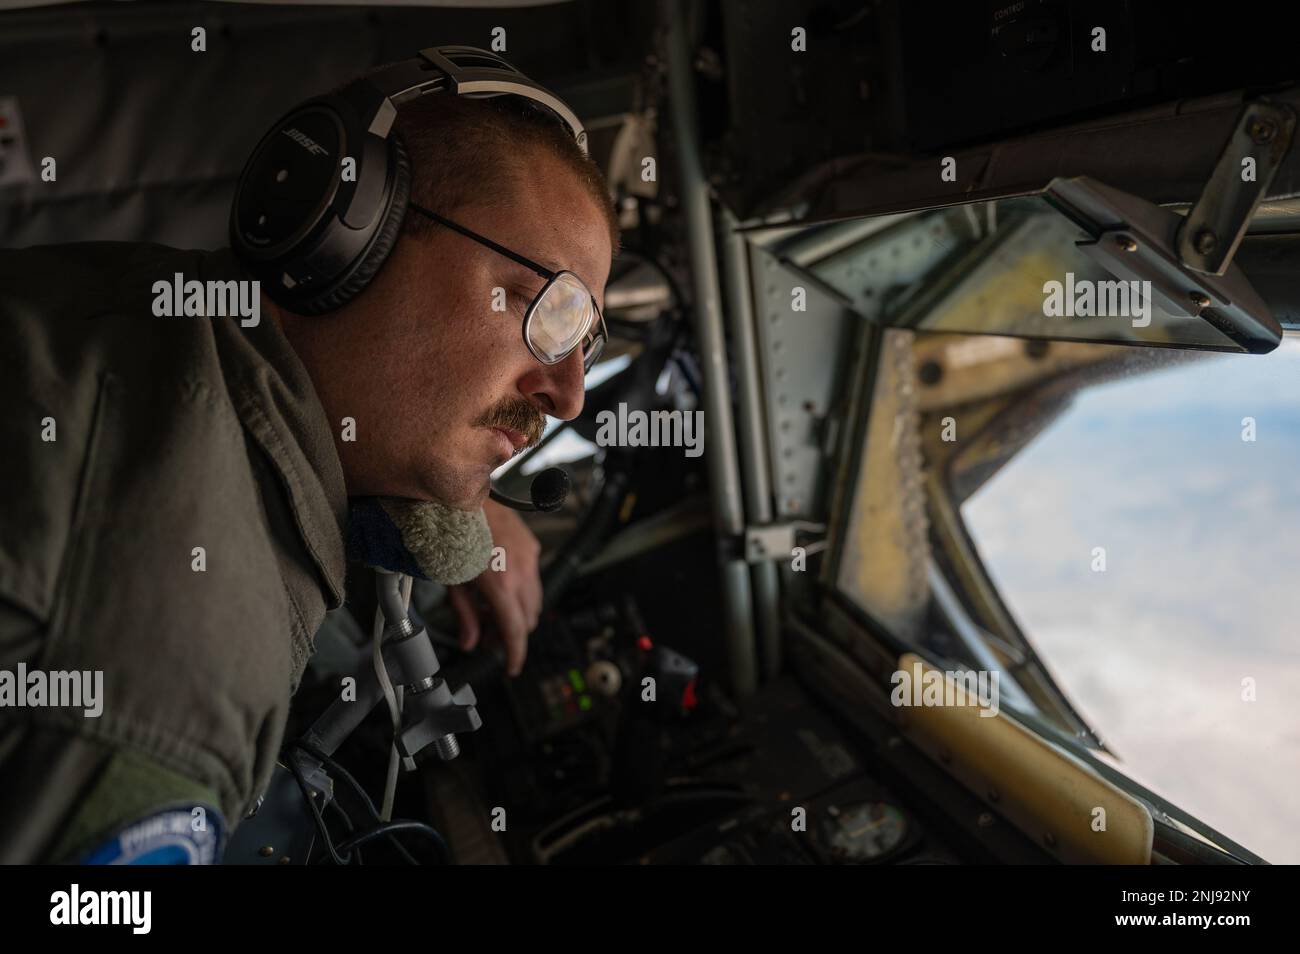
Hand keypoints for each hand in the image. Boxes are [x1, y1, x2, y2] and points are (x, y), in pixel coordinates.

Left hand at [447, 499, 541, 676]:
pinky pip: (533, 579)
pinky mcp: (531, 547)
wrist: (464, 497)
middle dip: (512, 634)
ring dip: (517, 613)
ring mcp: (529, 558)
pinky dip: (521, 592)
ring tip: (490, 612)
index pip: (516, 631)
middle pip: (528, 620)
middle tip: (488, 637)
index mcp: (500, 585)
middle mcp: (521, 572)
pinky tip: (500, 588)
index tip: (511, 666)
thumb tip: (469, 640)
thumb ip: (464, 614)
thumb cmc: (452, 533)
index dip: (515, 654)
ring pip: (534, 601)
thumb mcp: (451, 580)